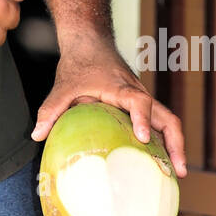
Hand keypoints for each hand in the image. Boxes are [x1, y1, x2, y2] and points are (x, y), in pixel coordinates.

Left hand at [31, 30, 186, 177]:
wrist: (90, 41)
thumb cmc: (79, 63)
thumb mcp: (62, 86)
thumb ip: (51, 109)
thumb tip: (37, 136)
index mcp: (121, 88)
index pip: (139, 101)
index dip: (142, 119)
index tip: (141, 138)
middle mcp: (138, 94)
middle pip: (167, 117)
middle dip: (175, 144)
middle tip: (178, 171)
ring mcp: (142, 99)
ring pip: (167, 121)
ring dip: (174, 145)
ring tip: (176, 173)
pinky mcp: (141, 105)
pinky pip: (159, 123)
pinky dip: (164, 141)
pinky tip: (160, 162)